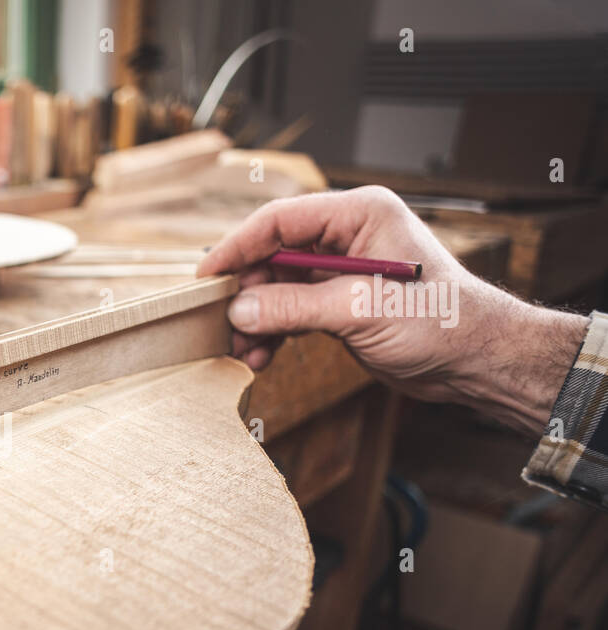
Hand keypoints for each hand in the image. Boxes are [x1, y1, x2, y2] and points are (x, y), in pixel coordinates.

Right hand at [197, 186, 588, 434]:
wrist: (476, 362)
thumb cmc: (441, 322)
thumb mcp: (361, 311)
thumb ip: (295, 307)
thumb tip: (240, 310)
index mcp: (359, 215)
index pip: (280, 220)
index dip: (237, 247)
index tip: (206, 277)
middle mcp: (347, 236)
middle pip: (271, 254)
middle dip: (245, 293)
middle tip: (221, 326)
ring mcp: (341, 270)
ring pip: (276, 286)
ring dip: (255, 319)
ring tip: (241, 351)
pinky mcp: (339, 303)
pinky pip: (289, 310)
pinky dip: (272, 332)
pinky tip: (260, 357)